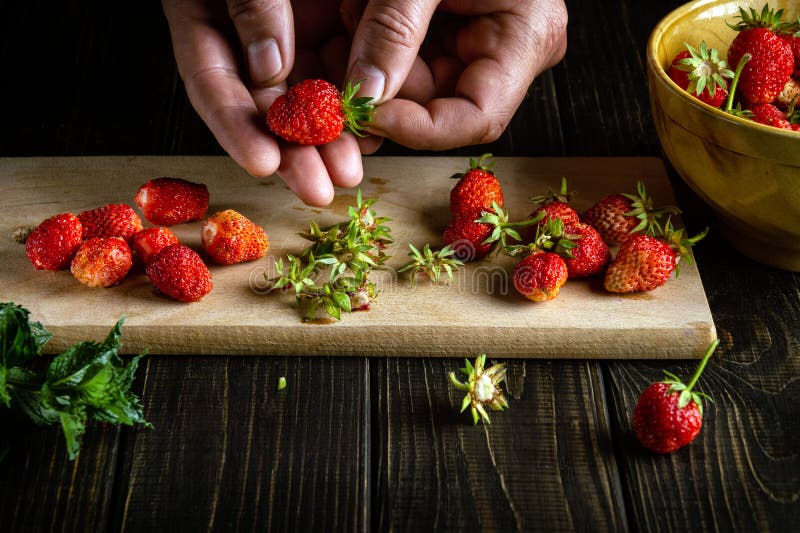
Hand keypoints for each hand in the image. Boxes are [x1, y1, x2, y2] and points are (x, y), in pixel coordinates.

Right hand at [162, 0, 370, 205]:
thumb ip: (254, 1)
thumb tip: (268, 66)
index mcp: (203, 8)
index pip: (208, 78)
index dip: (234, 127)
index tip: (262, 163)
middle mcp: (243, 30)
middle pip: (261, 102)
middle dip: (290, 151)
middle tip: (317, 189)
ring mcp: (287, 31)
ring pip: (304, 94)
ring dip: (326, 137)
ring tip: (348, 172)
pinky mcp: (326, 25)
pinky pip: (339, 70)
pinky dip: (351, 106)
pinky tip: (370, 133)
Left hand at [342, 0, 567, 148]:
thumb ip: (394, 29)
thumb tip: (365, 94)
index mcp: (526, 37)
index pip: (477, 117)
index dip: (420, 128)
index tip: (367, 114)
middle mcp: (508, 51)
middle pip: (439, 104)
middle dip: (385, 86)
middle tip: (346, 44)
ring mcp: (479, 44)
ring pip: (415, 87)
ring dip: (374, 61)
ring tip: (356, 8)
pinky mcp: (450, 35)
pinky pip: (407, 61)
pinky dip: (375, 44)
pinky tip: (361, 10)